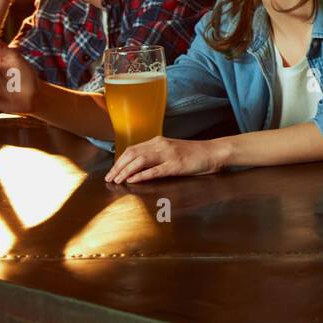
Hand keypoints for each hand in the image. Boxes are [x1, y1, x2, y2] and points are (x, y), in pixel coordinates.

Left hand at [105, 136, 224, 183]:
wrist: (214, 152)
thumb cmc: (194, 154)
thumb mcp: (172, 150)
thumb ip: (157, 155)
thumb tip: (139, 166)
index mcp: (159, 141)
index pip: (133, 149)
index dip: (120, 160)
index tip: (112, 171)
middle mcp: (161, 145)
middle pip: (133, 154)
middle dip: (118, 166)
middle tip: (109, 178)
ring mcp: (169, 155)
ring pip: (140, 161)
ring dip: (126, 171)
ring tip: (117, 180)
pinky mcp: (176, 165)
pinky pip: (155, 170)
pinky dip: (141, 175)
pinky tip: (132, 180)